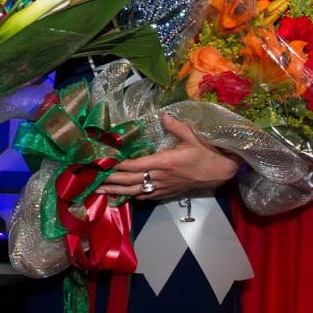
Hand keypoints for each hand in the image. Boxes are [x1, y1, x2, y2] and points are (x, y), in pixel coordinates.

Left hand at [96, 115, 238, 200]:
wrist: (220, 173)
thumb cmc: (207, 154)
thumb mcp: (194, 137)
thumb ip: (177, 127)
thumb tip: (164, 115)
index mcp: (166, 162)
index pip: (137, 164)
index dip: (119, 165)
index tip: (103, 163)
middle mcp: (161, 177)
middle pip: (130, 180)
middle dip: (110, 179)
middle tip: (91, 178)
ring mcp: (163, 187)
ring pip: (134, 191)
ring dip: (115, 190)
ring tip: (97, 190)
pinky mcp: (166, 192)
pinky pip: (145, 196)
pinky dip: (130, 196)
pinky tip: (119, 195)